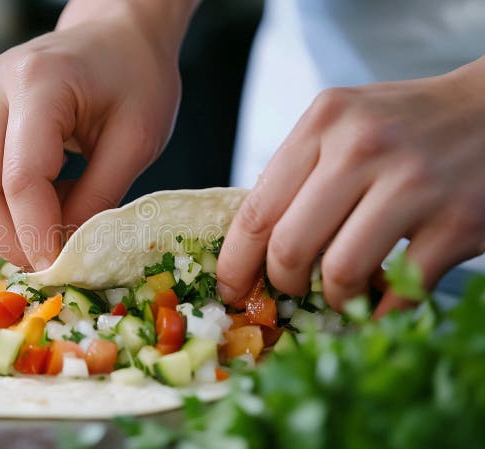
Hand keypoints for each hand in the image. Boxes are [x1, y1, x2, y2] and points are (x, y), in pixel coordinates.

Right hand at [0, 0, 196, 269]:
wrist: (114, 34)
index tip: (60, 269)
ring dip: (3, 229)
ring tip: (55, 223)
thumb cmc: (135, 78)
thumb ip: (99, 198)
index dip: (37, 236)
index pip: (21, 179)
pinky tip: (39, 205)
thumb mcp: (138, 140)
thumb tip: (62, 253)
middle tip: (54, 262)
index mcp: (38, 84)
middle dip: (12, 241)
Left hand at [217, 56, 484, 317]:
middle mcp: (363, 148)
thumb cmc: (407, 123)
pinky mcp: (457, 222)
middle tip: (290, 291)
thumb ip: (298, 170)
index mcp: (324, 123)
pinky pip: (400, 289)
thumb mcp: (344, 124)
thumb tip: (251, 244)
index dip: (236, 263)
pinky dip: (381, 309)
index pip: (256, 210)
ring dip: (333, 298)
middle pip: (289, 247)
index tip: (230, 289)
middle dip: (282, 284)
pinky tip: (379, 301)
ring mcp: (413, 184)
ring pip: (339, 272)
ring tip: (340, 293)